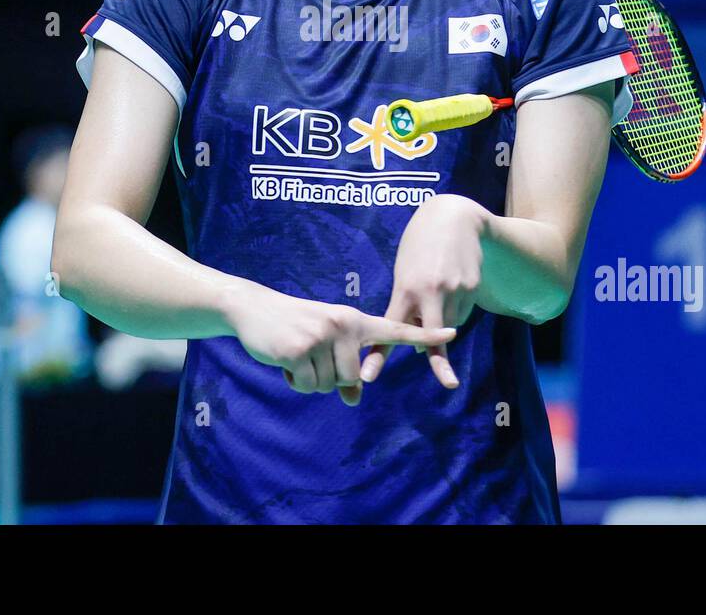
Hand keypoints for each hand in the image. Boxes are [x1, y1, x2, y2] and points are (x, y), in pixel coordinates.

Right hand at [224, 282, 454, 406]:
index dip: (424, 336)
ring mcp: (320, 336)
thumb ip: (344, 364)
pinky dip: (294, 382)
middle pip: (353, 378)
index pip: (394, 330)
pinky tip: (285, 361)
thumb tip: (353, 398)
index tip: (452, 334)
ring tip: (297, 357)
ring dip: (310, 380)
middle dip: (330, 380)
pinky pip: (307, 386)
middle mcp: (342, 325)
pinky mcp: (298, 349)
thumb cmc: (295, 326)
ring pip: (329, 386)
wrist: (254, 308)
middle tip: (311, 360)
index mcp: (354, 320)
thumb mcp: (324, 342)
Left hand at [361, 194, 485, 389]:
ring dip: (444, 321)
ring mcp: (454, 289)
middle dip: (440, 362)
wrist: (453, 218)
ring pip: (450, 326)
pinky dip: (458, 308)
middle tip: (449, 381)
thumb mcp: (405, 273)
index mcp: (405, 289)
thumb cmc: (420, 248)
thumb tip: (416, 344)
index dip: (377, 356)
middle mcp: (429, 291)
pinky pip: (463, 312)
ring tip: (441, 289)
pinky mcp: (472, 286)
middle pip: (432, 336)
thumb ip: (407, 306)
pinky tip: (455, 284)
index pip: (390, 329)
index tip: (366, 377)